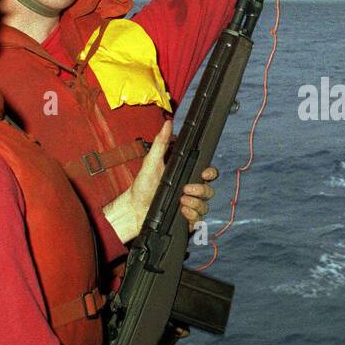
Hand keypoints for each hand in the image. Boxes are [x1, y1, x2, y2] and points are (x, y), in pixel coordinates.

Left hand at [102, 120, 221, 243]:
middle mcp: (189, 191)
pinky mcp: (184, 220)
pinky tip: (182, 211)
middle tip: (186, 189)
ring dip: (196, 203)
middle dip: (202, 190)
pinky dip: (192, 216)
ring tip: (181, 201)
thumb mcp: (151, 162)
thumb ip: (161, 142)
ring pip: (205, 206)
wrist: (133, 209)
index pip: (207, 173)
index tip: (204, 173)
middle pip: (209, 190)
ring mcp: (188, 206)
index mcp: (185, 176)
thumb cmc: (142, 185)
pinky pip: (198, 220)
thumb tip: (167, 124)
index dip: (210, 173)